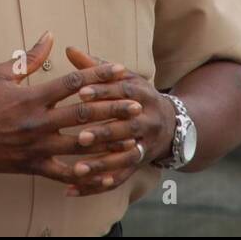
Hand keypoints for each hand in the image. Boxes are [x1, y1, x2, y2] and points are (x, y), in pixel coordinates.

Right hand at [0, 32, 147, 186]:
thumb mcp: (0, 73)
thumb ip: (29, 57)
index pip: (73, 83)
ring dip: (107, 140)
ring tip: (130, 136)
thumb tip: (50, 35)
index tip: (119, 70)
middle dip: (113, 108)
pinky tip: (103, 172)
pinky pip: (62, 173)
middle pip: (83, 113)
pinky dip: (83, 173)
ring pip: (79, 144)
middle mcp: (37, 122)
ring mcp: (35, 147)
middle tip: (136, 103)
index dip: (99, 75)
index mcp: (31, 97)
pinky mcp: (31, 166)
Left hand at [61, 46, 176, 196]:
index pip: (123, 92)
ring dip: (100, 165)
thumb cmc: (136, 96)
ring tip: (76, 169)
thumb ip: (96, 67)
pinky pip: (118, 178)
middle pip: (126, 128)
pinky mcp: (138, 165)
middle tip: (79, 136)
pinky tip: (73, 191)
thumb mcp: (123, 78)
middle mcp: (147, 121)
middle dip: (103, 132)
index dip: (103, 92)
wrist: (171, 124)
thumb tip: (70, 48)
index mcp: (143, 94)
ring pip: (124, 157)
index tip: (80, 93)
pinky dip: (96, 186)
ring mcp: (145, 145)